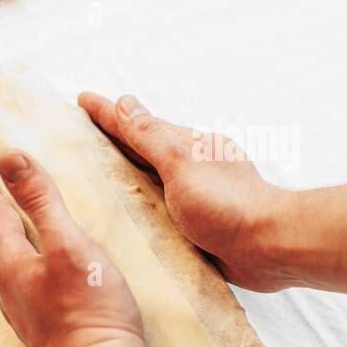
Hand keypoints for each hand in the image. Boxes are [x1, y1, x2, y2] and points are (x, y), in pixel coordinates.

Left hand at [0, 150, 144, 346]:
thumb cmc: (89, 306)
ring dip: (10, 249)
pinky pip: (27, 295)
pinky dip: (28, 275)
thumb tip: (9, 160)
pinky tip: (40, 284)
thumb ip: (41, 202)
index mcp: (13, 266)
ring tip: (13, 238)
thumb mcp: (68, 242)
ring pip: (11, 273)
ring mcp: (26, 318)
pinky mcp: (44, 336)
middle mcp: (11, 293)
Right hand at [78, 92, 296, 291]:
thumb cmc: (226, 203)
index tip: (80, 98)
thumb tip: (125, 103)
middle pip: (140, 150)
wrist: (266, 248)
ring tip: (96, 173)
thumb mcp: (181, 163)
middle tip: (80, 134)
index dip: (106, 113)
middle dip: (111, 141)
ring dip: (125, 174)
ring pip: (149, 180)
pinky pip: (159, 211)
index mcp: (184, 147)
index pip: (135, 125)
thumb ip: (150, 136)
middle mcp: (187, 168)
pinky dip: (140, 208)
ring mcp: (192, 196)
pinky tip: (127, 216)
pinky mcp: (196, 226)